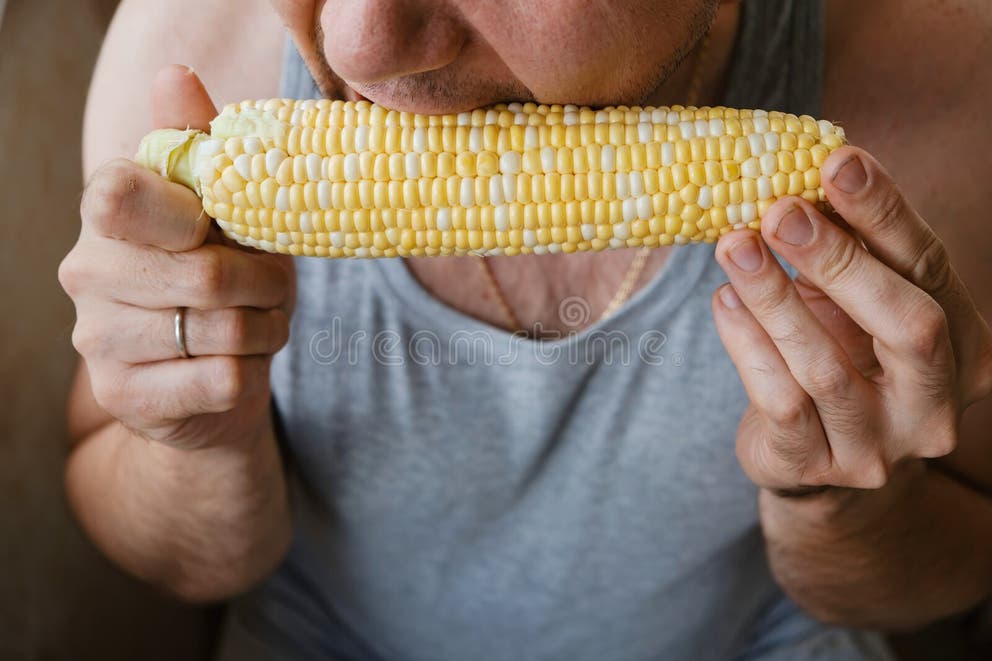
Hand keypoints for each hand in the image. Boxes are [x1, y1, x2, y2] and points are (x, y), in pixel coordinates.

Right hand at [59, 66, 295, 448]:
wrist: (214, 379)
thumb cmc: (226, 280)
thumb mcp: (227, 211)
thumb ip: (203, 146)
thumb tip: (174, 76)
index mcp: (106, 212)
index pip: (124, 196)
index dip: (194, 216)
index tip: (219, 230)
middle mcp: (86, 273)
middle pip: (206, 276)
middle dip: (267, 285)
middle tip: (273, 289)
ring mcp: (98, 341)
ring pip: (224, 331)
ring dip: (267, 328)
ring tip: (260, 324)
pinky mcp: (126, 396)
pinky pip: (224, 378)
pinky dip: (254, 370)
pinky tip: (242, 363)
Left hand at [712, 146, 991, 491]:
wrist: (816, 461)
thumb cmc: (840, 357)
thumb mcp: (855, 303)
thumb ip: (848, 252)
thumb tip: (800, 174)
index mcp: (965, 346)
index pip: (930, 268)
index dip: (885, 213)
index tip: (838, 163)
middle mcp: (935, 403)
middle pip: (907, 325)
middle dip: (840, 260)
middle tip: (779, 211)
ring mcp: (879, 446)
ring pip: (826, 367)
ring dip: (775, 298)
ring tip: (734, 246)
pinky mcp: (817, 468)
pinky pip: (779, 401)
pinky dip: (747, 344)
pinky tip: (725, 301)